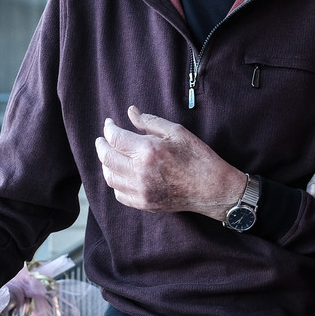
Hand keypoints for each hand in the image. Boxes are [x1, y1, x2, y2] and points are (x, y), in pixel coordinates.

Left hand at [95, 105, 243, 220]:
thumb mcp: (177, 132)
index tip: (110, 123)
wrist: (212, 189)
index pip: (114, 138)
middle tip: (103, 139)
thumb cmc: (198, 157)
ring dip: (106, 164)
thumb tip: (131, 112)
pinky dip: (116, 182)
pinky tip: (122, 174)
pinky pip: (119, 194)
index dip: (108, 128)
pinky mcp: (144, 204)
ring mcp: (140, 191)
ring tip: (111, 155)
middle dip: (101, 145)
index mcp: (148, 151)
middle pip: (106, 158)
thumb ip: (150, 122)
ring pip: (109, 177)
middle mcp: (140, 172)